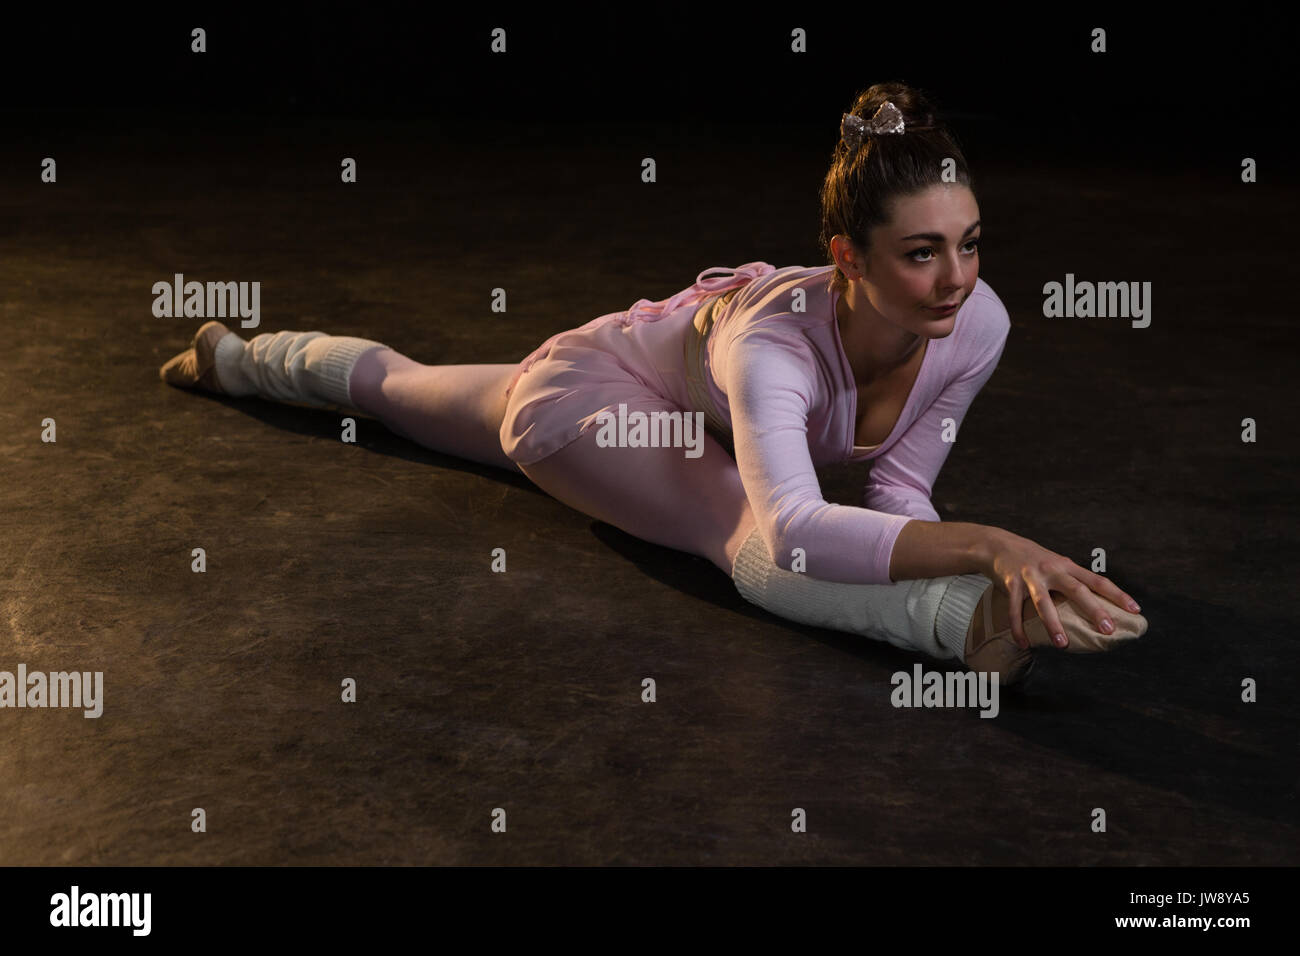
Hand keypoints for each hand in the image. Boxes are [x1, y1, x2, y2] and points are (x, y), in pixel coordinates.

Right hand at [982, 529, 1141, 649]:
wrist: (999, 545)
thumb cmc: (1033, 559)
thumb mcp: (1057, 564)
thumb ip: (1073, 580)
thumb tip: (1096, 605)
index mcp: (1067, 566)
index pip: (1097, 581)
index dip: (1117, 595)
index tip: (1135, 610)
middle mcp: (1052, 570)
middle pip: (1076, 590)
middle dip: (1093, 610)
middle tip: (1108, 629)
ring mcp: (1031, 576)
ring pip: (1044, 603)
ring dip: (1053, 624)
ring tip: (1062, 644)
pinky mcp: (1011, 583)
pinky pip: (1014, 609)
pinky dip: (1018, 628)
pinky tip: (1024, 644)